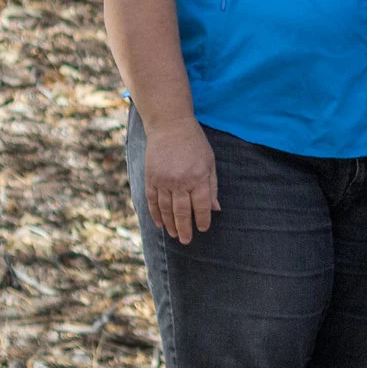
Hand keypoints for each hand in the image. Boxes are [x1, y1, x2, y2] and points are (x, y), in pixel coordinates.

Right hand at [143, 120, 218, 244]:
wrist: (170, 127)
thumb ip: (212, 186)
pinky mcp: (150, 178)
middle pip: (182, 211)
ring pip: (166, 209)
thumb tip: (215, 209)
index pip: (201, 205)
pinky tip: (160, 223)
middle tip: (187, 241)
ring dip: (170, 224)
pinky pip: (152, 201)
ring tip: (175, 235)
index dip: (202, 219)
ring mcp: (163, 181)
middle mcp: (180, 181)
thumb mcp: (210, 162)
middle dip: (185, 228)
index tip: (203, 229)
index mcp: (198, 177)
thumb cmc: (195, 144)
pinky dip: (155, 213)